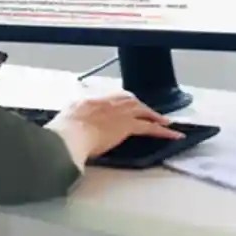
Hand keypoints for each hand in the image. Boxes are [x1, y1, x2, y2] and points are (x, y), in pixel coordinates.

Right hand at [45, 91, 184, 162]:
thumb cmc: (62, 133)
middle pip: (128, 100)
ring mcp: (118, 113)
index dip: (119, 103)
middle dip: (139, 105)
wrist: (70, 135)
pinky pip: (150, 127)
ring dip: (154, 115)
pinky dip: (163, 131)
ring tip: (165, 121)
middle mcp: (106, 103)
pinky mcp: (127, 126)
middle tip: (148, 111)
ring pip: (142, 110)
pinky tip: (173, 134)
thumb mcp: (62, 121)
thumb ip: (69, 119)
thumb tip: (67, 125)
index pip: (109, 99)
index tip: (123, 107)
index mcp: (88, 102)